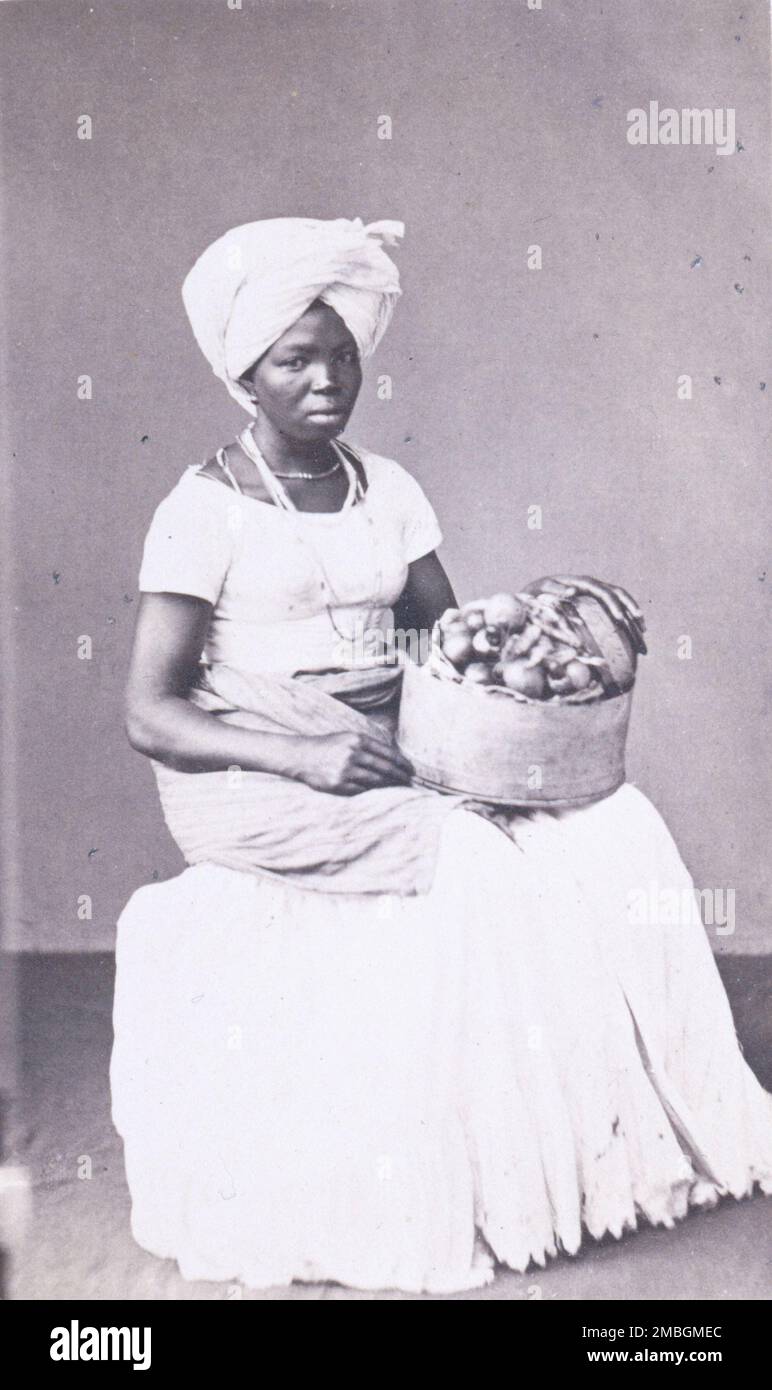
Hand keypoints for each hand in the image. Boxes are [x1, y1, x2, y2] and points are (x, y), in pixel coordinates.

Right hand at [297, 731, 414, 795]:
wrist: (300, 756)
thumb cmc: (327, 747)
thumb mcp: (347, 737)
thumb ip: (367, 744)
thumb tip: (392, 757)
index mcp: (357, 739)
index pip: (387, 752)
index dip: (402, 762)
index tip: (410, 769)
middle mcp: (352, 753)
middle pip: (384, 768)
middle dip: (400, 775)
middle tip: (409, 781)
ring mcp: (345, 770)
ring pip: (375, 780)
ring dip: (389, 785)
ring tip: (398, 788)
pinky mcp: (337, 784)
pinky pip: (361, 790)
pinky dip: (372, 791)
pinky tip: (380, 793)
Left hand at [523, 575, 646, 654]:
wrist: (532, 595)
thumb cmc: (535, 595)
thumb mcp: (540, 590)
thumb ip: (554, 589)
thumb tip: (572, 591)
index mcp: (582, 583)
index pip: (603, 592)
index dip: (614, 604)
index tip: (621, 620)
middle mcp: (592, 585)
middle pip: (618, 596)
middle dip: (631, 612)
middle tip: (640, 631)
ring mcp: (596, 592)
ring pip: (622, 600)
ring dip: (634, 615)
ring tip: (642, 633)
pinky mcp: (596, 601)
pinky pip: (616, 607)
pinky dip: (626, 617)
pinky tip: (633, 632)